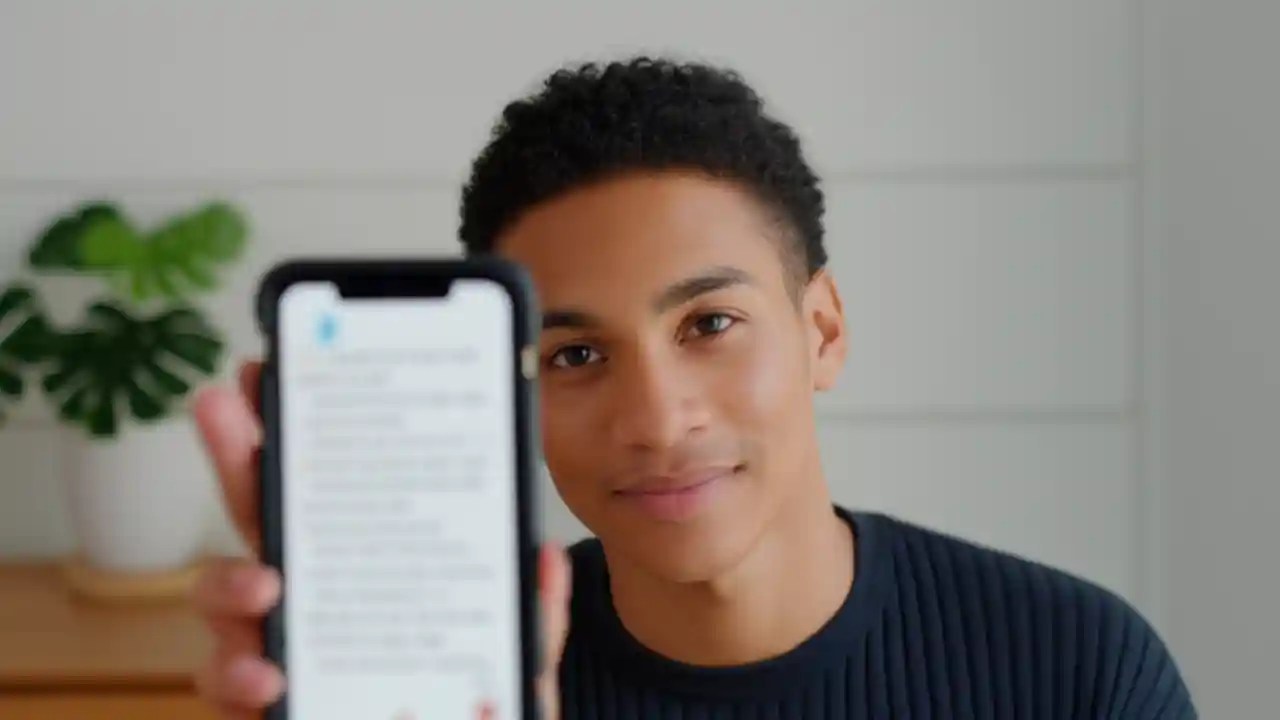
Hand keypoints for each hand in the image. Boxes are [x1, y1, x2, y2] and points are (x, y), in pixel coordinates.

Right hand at [191, 360, 571, 718]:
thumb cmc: (475, 698)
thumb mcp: (514, 647)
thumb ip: (530, 608)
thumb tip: (543, 558)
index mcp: (369, 561)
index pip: (327, 485)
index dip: (294, 428)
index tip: (275, 369)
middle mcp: (316, 593)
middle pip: (261, 515)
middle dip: (235, 453)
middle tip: (219, 403)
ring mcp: (279, 642)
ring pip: (224, 600)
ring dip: (228, 583)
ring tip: (266, 589)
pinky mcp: (262, 701)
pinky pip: (227, 684)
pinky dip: (235, 676)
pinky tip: (267, 675)